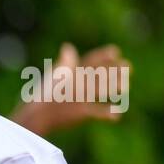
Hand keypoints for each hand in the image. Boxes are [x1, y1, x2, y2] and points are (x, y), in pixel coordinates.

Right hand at [13, 43, 129, 137]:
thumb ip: (63, 62)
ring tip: (125, 87)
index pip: (89, 61)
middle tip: (129, 67)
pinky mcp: (79, 113)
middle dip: (114, 70)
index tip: (116, 51)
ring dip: (114, 87)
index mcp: (69, 74)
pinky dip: (106, 115)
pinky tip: (117, 116)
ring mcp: (78, 97)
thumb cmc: (43, 97)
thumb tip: (68, 46)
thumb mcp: (52, 76)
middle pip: (99, 73)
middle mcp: (75, 83)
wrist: (34, 116)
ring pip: (100, 90)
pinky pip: (96, 113)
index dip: (103, 55)